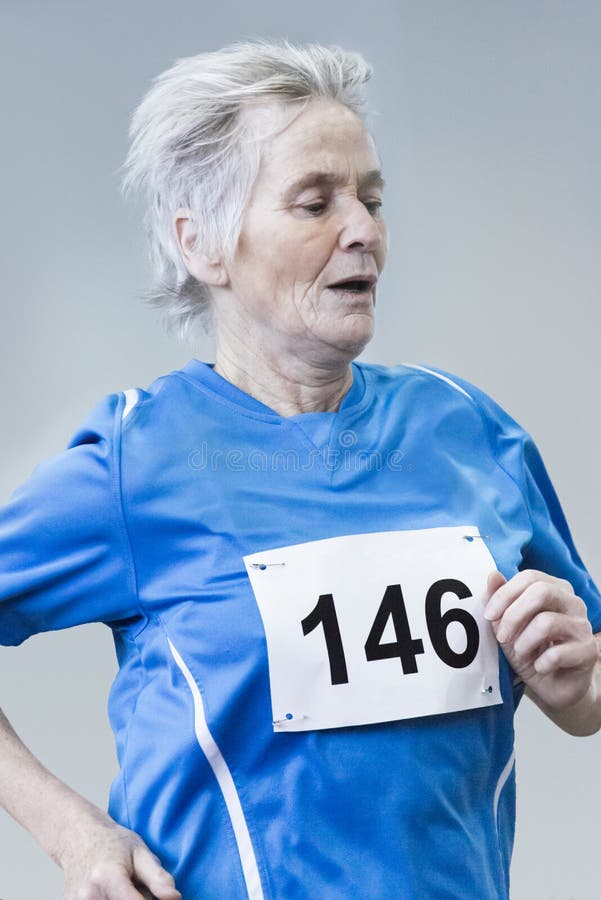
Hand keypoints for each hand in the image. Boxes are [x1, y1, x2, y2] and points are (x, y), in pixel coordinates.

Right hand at [59, 807, 180, 899]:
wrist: (77, 837)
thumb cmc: (111, 842)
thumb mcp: (139, 852)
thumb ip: (157, 877)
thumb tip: (174, 898)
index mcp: (108, 878)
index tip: (155, 898)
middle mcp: (88, 896)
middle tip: (137, 890)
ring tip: (124, 891)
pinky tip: (109, 895)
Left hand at [484, 569, 599, 710]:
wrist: (553, 686)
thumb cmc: (530, 651)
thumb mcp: (507, 626)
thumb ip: (500, 600)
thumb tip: (493, 575)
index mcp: (554, 589)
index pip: (529, 577)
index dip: (505, 594)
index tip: (488, 615)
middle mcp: (572, 602)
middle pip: (541, 591)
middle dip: (513, 615)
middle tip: (502, 637)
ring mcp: (583, 626)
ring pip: (547, 622)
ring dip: (524, 641)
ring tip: (520, 653)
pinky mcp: (589, 651)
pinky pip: (558, 653)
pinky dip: (541, 663)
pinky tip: (540, 667)